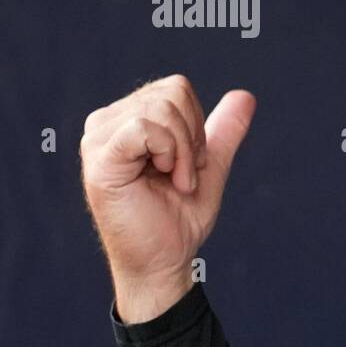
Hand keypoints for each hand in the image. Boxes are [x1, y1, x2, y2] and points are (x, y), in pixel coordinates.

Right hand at [80, 75, 255, 322]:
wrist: (166, 258)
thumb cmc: (179, 217)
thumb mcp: (209, 165)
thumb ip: (224, 130)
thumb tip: (245, 95)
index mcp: (128, 119)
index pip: (176, 88)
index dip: (197, 126)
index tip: (190, 164)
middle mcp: (106, 123)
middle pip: (173, 92)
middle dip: (193, 138)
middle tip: (180, 175)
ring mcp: (99, 139)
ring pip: (163, 109)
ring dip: (184, 152)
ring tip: (172, 181)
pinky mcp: (100, 158)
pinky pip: (146, 127)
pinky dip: (171, 154)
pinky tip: (163, 179)